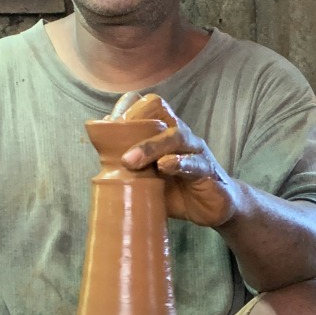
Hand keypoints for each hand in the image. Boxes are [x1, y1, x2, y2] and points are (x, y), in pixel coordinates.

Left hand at [110, 92, 239, 227]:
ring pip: (175, 136)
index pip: (148, 105)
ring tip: (130, 161)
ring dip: (150, 146)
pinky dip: (178, 162)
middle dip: (133, 122)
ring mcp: (196, 150)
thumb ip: (131, 168)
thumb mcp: (150, 178)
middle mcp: (181, 135)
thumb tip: (101, 160)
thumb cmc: (178, 191)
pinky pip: (194, 162)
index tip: (105, 125)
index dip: (126, 108)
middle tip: (112, 143)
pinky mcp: (208, 170)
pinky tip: (165, 166)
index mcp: (165, 132)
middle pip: (159, 112)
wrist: (214, 209)